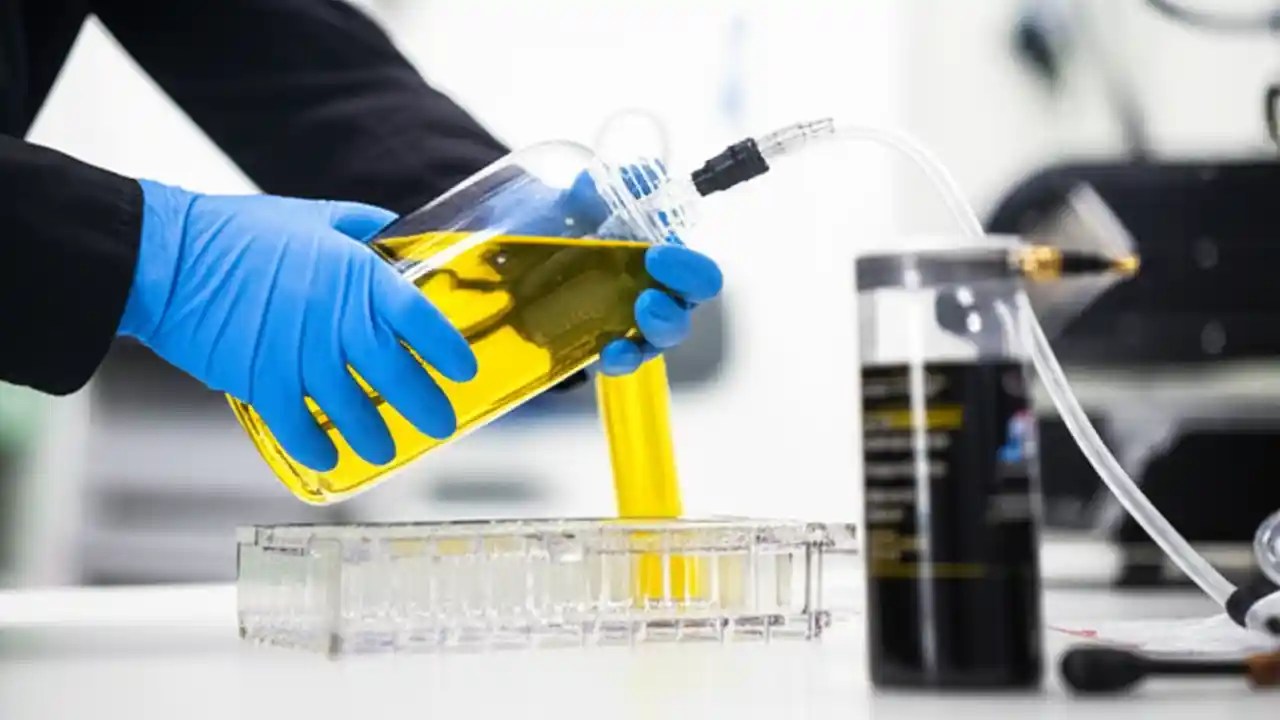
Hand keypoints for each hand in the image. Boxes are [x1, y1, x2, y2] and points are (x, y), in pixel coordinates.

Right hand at [117, 181, 476, 471]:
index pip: (421, 320)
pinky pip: (299, 428)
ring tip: (386, 449)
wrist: (169, 257)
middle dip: (426, 406)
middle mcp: (337, 322)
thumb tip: (396, 230)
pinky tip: (329, 458)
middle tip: (442, 424)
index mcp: (356, 276)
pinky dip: (316, 448)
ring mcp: (301, 357)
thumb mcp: (313, 215)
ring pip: (354, 412)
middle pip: (398, 376)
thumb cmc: (239, 232)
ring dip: (376, 437)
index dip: (448, 350)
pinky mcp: (262, 383)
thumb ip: (362, 225)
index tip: (464, 370)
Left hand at [483, 164, 722, 376]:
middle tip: (647, 297)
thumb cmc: (562, 229)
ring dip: (655, 331)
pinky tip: (608, 351)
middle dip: (675, 304)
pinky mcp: (606, 346)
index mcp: (662, 258)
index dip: (689, 267)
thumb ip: (598, 189)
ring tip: (635, 318)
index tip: (657, 254)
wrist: (518, 260)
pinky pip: (624, 359)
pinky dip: (621, 357)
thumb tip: (620, 175)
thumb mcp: (575, 203)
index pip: (698, 272)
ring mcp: (634, 324)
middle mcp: (658, 292)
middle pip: (686, 308)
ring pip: (662, 337)